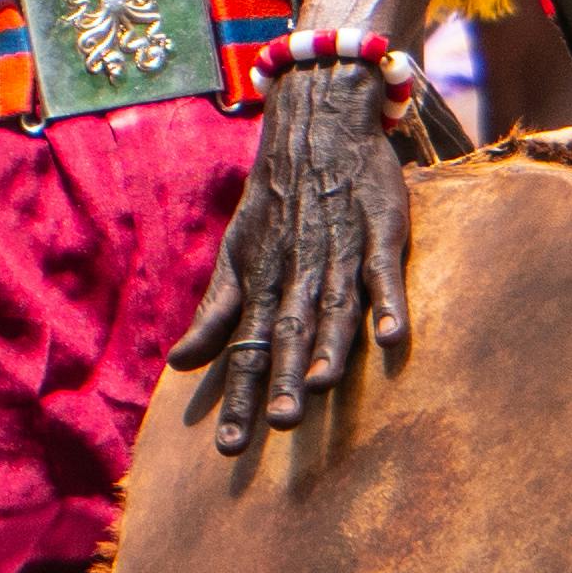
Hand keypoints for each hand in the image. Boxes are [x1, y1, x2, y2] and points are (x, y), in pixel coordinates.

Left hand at [169, 60, 415, 453]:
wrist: (318, 123)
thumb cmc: (276, 199)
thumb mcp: (236, 252)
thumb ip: (215, 310)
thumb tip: (180, 365)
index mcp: (262, 284)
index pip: (247, 350)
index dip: (238, 397)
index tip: (229, 448)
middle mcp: (297, 273)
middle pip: (290, 333)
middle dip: (283, 379)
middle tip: (280, 426)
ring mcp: (339, 252)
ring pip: (333, 306)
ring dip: (329, 346)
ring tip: (322, 386)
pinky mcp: (379, 231)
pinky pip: (383, 271)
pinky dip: (388, 300)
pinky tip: (391, 336)